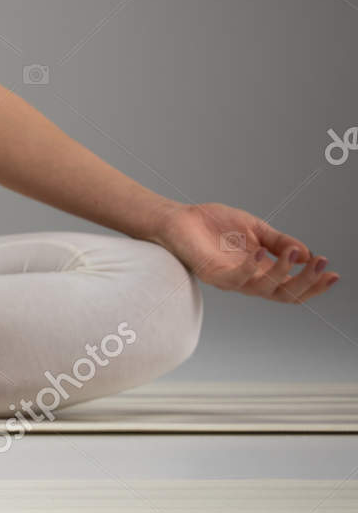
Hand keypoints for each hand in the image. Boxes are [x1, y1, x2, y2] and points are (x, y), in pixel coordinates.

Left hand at [155, 202, 338, 302]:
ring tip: (296, 253)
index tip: (334, 273)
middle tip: (322, 265)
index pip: (292, 287)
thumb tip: (307, 254)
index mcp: (261, 271)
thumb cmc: (214, 224)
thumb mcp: (256, 229)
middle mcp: (247, 280)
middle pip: (284, 294)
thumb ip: (280, 242)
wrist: (179, 219)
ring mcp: (230, 279)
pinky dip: (250, 268)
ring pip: (264, 288)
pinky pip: (235, 278)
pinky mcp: (211, 274)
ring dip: (283, 272)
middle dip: (307, 282)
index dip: (314, 284)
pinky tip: (261, 252)